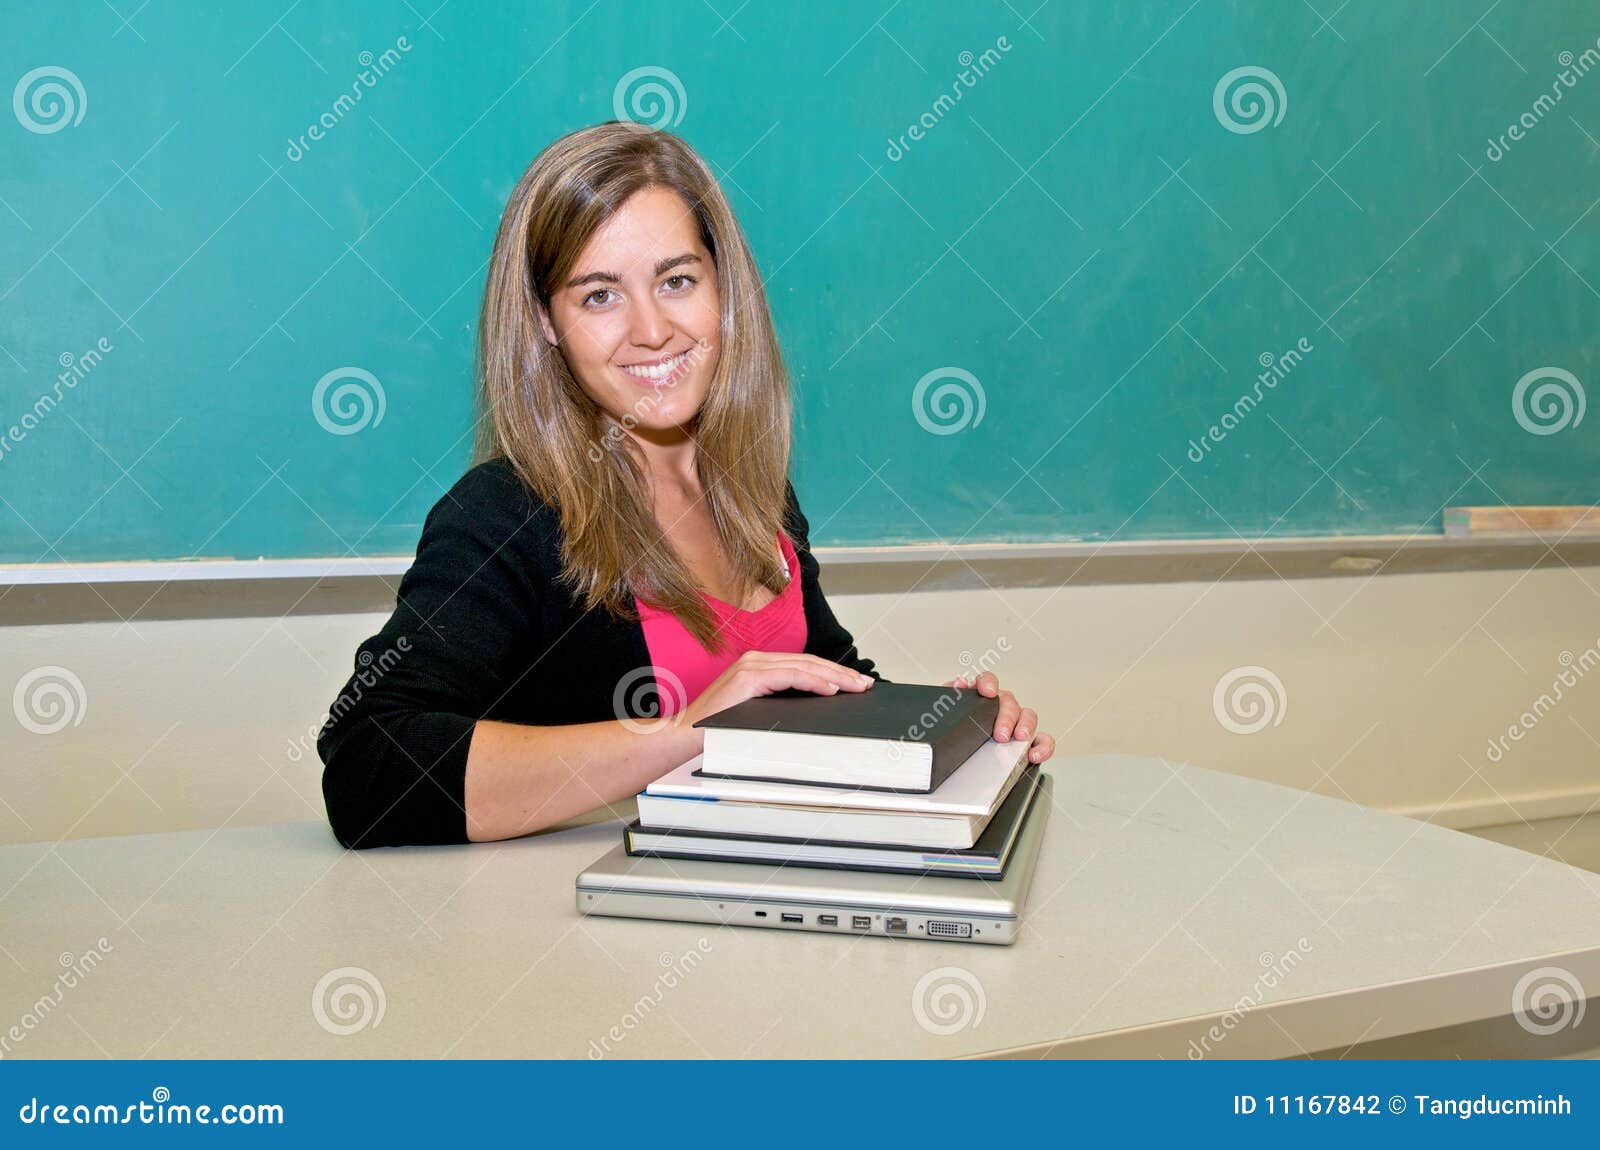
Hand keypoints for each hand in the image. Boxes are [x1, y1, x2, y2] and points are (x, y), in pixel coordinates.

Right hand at [679, 651, 873, 730]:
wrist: (685, 734)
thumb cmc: (717, 728)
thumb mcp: (755, 712)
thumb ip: (778, 704)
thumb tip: (815, 708)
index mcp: (757, 666)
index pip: (804, 664)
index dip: (832, 672)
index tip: (854, 682)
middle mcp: (755, 660)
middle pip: (809, 662)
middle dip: (841, 673)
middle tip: (865, 683)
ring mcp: (751, 666)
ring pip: (804, 666)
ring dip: (835, 677)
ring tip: (855, 687)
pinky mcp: (749, 677)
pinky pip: (791, 676)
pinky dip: (814, 682)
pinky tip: (831, 690)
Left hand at [944, 670, 1053, 765]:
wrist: (956, 759)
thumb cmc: (956, 731)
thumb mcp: (946, 713)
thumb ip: (949, 695)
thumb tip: (958, 684)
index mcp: (980, 697)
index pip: (987, 680)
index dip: (988, 682)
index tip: (987, 691)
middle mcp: (1000, 707)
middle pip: (1009, 701)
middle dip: (1006, 717)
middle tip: (1000, 733)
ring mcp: (1015, 723)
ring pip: (1028, 716)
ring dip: (1026, 726)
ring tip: (1019, 737)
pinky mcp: (1027, 743)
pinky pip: (1042, 740)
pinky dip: (1043, 746)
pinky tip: (1034, 754)